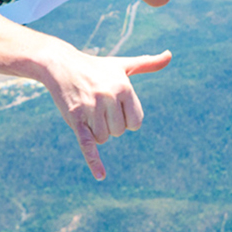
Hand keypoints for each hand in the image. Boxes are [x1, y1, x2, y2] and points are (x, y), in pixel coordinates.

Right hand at [44, 49, 171, 180]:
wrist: (61, 64)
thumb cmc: (96, 67)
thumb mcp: (122, 65)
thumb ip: (147, 63)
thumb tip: (170, 55)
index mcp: (123, 87)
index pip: (136, 122)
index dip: (126, 119)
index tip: (115, 106)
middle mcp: (109, 97)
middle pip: (119, 131)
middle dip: (110, 124)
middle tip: (98, 105)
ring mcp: (91, 109)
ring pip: (104, 138)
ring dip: (96, 131)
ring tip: (87, 110)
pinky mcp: (75, 119)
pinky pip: (88, 144)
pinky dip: (94, 161)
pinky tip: (102, 176)